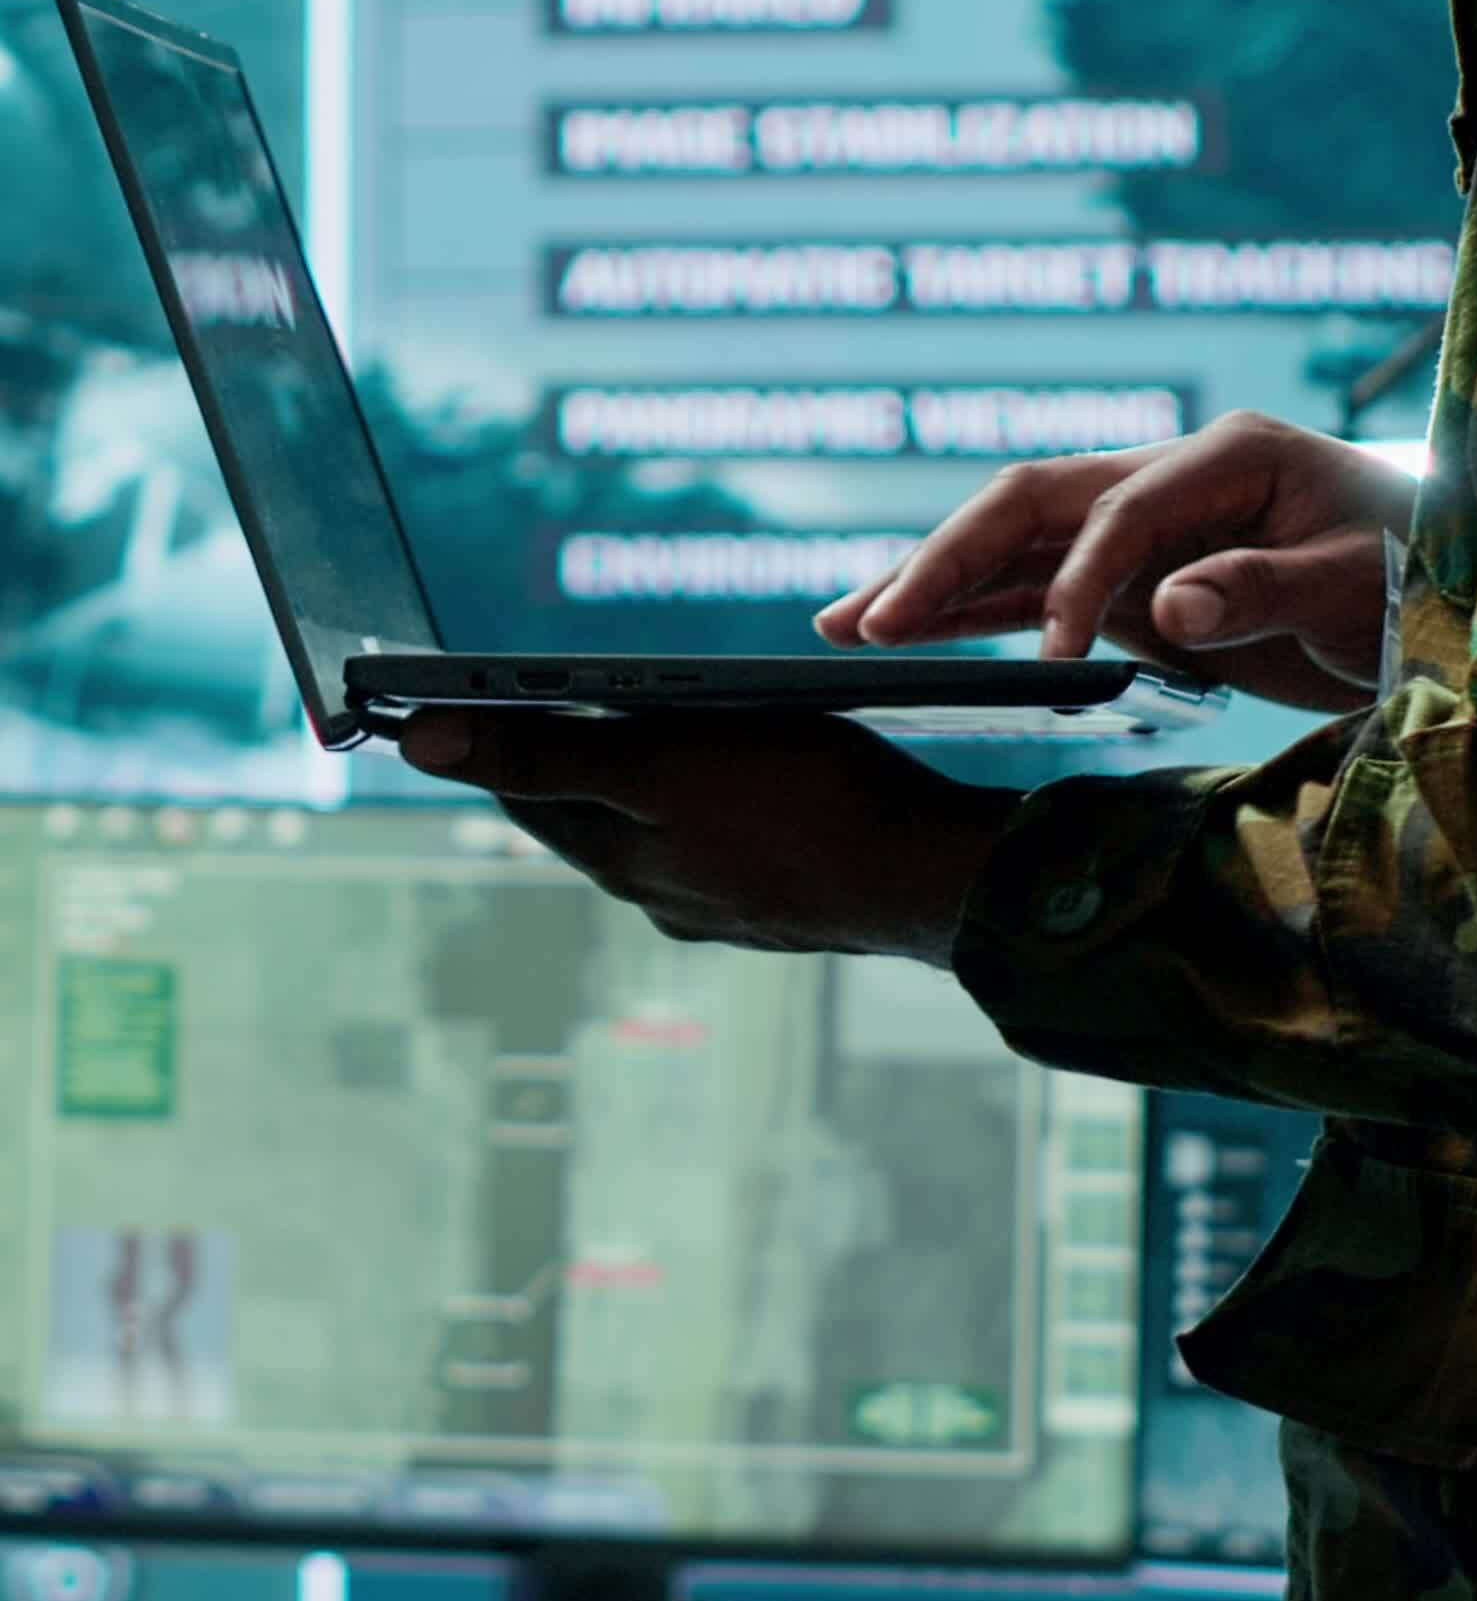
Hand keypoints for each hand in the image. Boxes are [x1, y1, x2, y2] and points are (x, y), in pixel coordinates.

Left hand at [393, 706, 1023, 965]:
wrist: (931, 877)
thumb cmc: (805, 800)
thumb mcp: (665, 761)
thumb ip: (543, 754)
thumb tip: (421, 741)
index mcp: (619, 856)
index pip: (523, 791)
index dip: (488, 739)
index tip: (460, 692)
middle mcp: (656, 894)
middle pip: (581, 817)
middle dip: (557, 761)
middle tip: (540, 700)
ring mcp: (717, 908)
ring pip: (651, 834)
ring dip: (634, 787)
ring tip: (642, 729)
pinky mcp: (773, 907)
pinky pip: (713, 850)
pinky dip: (701, 811)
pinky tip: (731, 786)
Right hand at [815, 407, 1415, 713]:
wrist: (1442, 586)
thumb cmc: (1415, 571)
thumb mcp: (1361, 582)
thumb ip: (1265, 589)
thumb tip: (1167, 607)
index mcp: (1226, 455)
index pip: (1123, 510)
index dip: (1081, 578)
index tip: (1058, 651)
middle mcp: (1167, 477)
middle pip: (1032, 502)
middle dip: (949, 558)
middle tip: (874, 621)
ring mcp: (1141, 527)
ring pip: (1014, 543)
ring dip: (932, 582)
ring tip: (844, 626)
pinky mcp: (1133, 579)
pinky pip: (1035, 589)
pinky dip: (973, 611)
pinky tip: (906, 633)